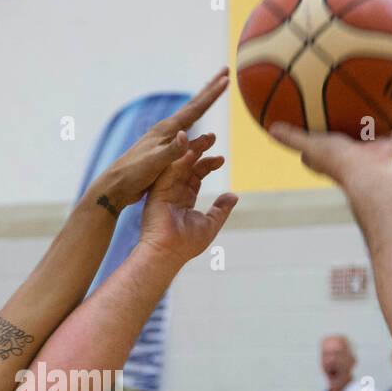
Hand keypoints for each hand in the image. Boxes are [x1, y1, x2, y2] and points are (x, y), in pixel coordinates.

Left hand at [92, 69, 231, 212]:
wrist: (116, 186)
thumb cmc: (134, 175)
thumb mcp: (155, 163)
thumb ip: (172, 150)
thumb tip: (187, 134)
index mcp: (167, 130)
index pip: (195, 109)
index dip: (212, 94)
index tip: (226, 79)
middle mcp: (167, 130)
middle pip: (194, 105)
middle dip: (210, 89)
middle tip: (225, 72)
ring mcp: (165, 139)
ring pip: (190, 117)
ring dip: (203, 103)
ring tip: (213, 91)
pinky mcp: (164, 150)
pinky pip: (186, 132)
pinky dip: (195, 125)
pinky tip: (196, 128)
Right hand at [137, 134, 237, 264]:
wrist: (168, 253)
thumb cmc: (186, 244)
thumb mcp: (210, 224)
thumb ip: (221, 209)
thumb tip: (234, 196)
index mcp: (184, 199)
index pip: (196, 176)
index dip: (209, 165)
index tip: (221, 159)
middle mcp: (173, 192)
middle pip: (187, 165)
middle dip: (200, 150)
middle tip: (212, 137)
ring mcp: (164, 190)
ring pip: (178, 164)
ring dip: (191, 150)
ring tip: (205, 139)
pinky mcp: (157, 191)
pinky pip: (169, 171)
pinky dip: (179, 160)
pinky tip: (190, 151)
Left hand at [268, 120, 391, 189]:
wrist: (367, 173)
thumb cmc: (337, 162)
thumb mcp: (311, 146)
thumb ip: (292, 138)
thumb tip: (270, 129)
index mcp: (327, 159)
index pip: (311, 154)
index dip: (305, 148)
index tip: (303, 136)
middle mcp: (347, 158)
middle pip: (342, 145)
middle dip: (341, 136)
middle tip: (339, 121)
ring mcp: (367, 156)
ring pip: (369, 139)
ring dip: (372, 130)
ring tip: (376, 114)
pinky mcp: (385, 152)